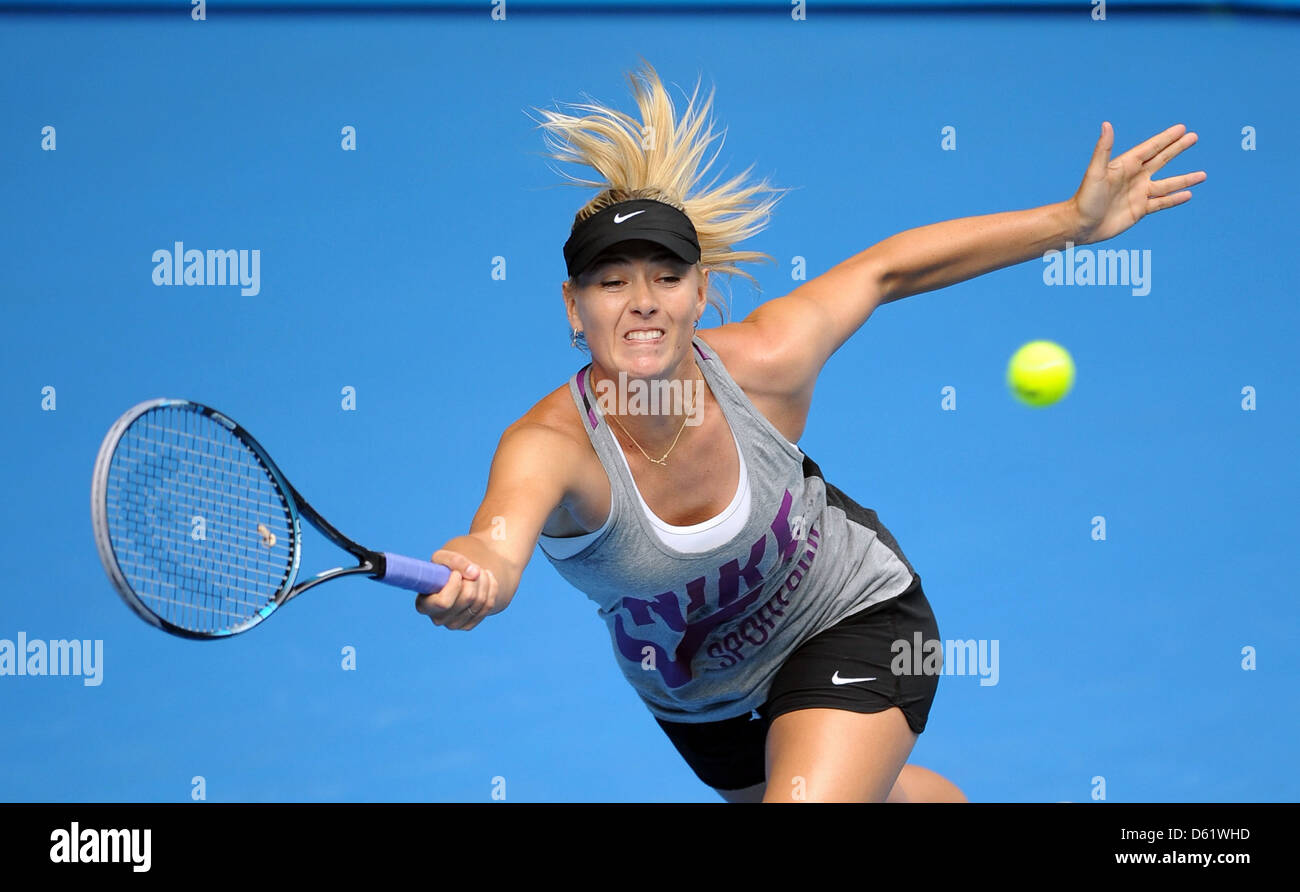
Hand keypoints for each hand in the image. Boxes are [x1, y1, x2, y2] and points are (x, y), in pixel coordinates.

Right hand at [414, 549, 497, 630]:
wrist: (457, 579)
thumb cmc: (445, 569)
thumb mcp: (443, 558)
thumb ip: (455, 560)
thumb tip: (474, 573)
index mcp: (424, 605)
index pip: (444, 602)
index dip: (455, 585)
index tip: (456, 573)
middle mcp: (437, 618)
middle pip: (467, 599)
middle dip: (474, 578)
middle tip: (474, 568)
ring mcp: (453, 625)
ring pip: (480, 602)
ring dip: (484, 581)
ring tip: (479, 571)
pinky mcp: (468, 625)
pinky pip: (488, 606)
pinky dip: (491, 589)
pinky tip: (487, 579)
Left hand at [1070, 122, 1205, 244]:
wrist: (1080, 225)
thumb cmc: (1085, 198)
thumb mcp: (1095, 172)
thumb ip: (1103, 149)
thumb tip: (1106, 125)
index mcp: (1126, 165)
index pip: (1151, 148)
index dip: (1166, 138)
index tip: (1182, 128)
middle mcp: (1134, 177)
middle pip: (1161, 159)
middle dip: (1177, 149)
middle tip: (1194, 137)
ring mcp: (1138, 194)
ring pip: (1167, 184)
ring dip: (1185, 179)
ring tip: (1203, 175)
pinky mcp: (1139, 210)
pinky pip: (1162, 203)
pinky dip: (1175, 199)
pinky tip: (1188, 194)